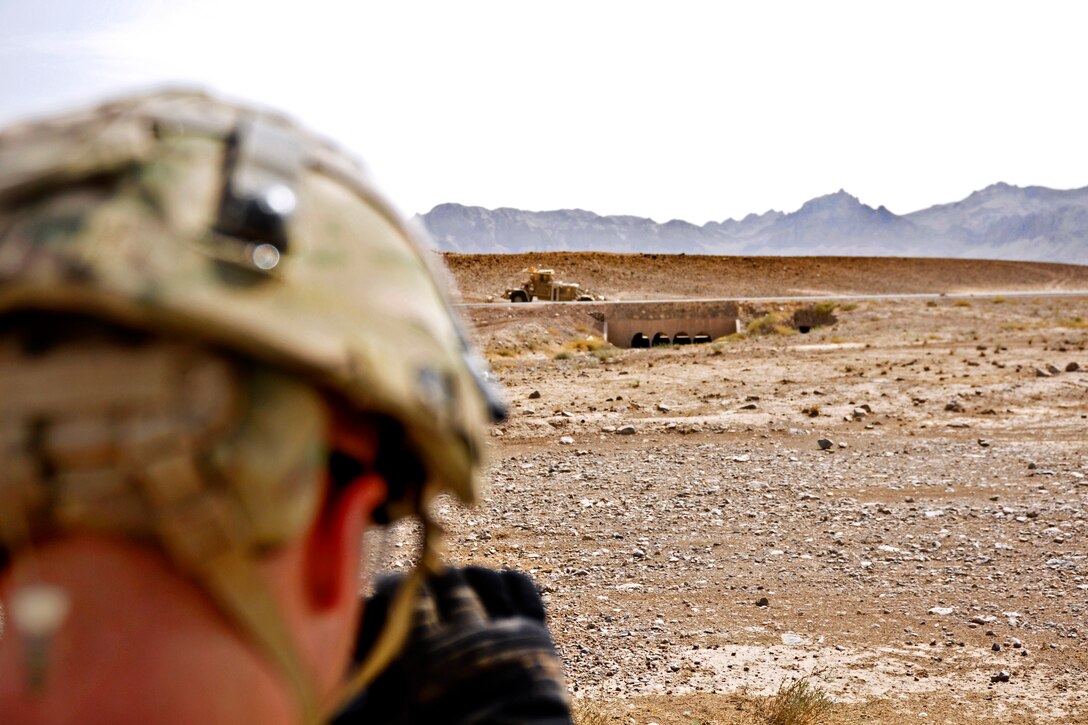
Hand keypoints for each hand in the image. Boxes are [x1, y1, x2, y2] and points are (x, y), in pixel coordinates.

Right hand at [334, 566, 571, 723]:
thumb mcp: (402, 723)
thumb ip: (369, 706)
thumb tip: (341, 694)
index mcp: (427, 654)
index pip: (403, 596)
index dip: (396, 586)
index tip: (390, 587)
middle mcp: (466, 633)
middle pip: (445, 581)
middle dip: (432, 576)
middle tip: (424, 581)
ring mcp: (505, 629)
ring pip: (484, 577)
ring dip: (470, 576)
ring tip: (460, 581)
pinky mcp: (538, 634)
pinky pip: (521, 588)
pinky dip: (508, 581)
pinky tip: (498, 584)